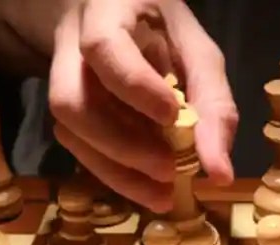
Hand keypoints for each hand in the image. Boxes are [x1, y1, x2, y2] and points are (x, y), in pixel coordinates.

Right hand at [48, 0, 237, 212]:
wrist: (119, 17)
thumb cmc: (164, 32)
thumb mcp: (198, 52)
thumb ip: (214, 105)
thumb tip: (220, 174)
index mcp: (106, 12)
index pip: (104, 47)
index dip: (135, 86)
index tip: (172, 116)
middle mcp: (71, 44)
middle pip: (71, 100)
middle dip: (122, 145)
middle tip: (170, 171)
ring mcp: (59, 77)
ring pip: (68, 130)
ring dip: (115, 169)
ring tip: (161, 192)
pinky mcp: (65, 108)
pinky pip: (77, 146)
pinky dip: (112, 172)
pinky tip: (144, 184)